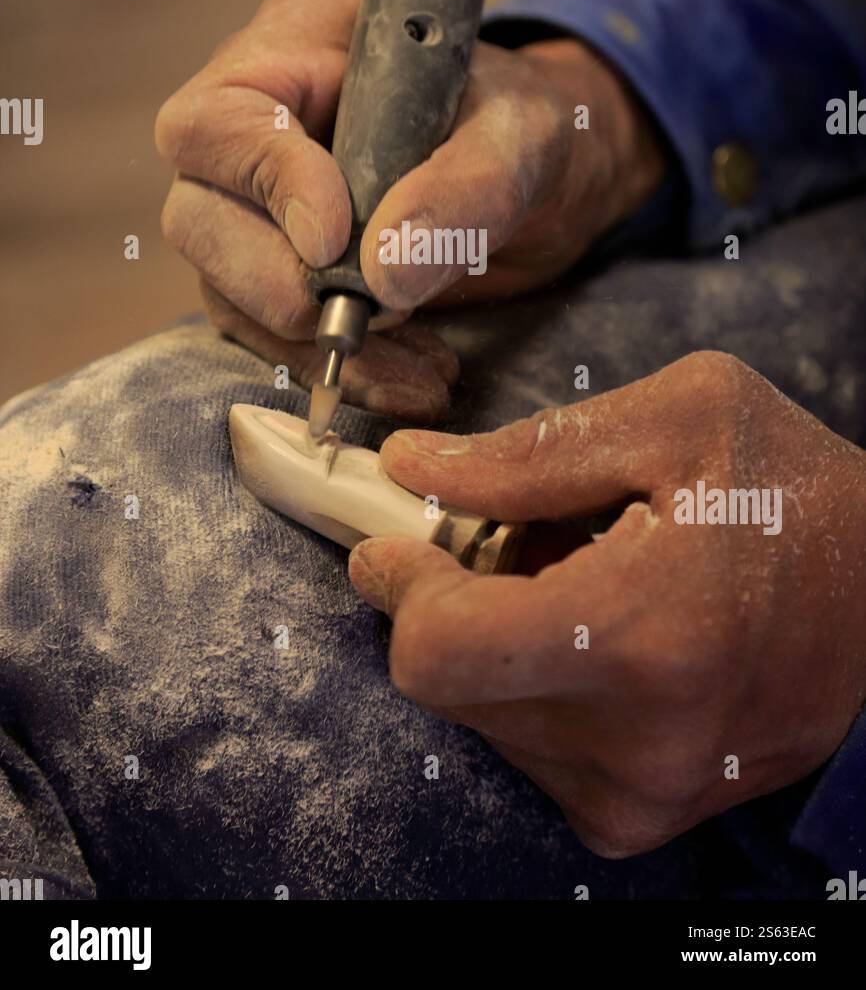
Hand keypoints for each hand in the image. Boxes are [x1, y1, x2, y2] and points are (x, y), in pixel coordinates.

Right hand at [155, 0, 664, 415]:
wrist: (546, 185)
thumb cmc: (526, 128)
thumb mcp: (522, 141)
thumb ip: (465, 192)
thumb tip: (382, 276)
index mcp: (297, 48)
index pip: (216, 119)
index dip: (264, 183)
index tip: (337, 241)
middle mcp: (256, 125)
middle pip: (197, 215)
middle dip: (280, 284)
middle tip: (376, 316)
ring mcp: (257, 205)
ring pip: (226, 289)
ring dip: (316, 345)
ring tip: (421, 370)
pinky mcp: (280, 272)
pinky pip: (272, 334)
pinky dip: (340, 367)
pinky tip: (409, 376)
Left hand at [348, 351, 865, 855]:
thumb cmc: (796, 494)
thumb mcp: (679, 418)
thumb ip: (530, 452)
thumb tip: (412, 467)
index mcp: (643, 634)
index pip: (438, 653)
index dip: (401, 588)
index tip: (393, 544)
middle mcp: (638, 742)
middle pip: (453, 684)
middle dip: (458, 600)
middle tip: (515, 538)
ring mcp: (642, 793)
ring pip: (486, 716)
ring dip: (500, 642)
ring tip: (581, 580)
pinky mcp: (643, 815)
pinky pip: (531, 749)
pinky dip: (536, 688)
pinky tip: (598, 637)